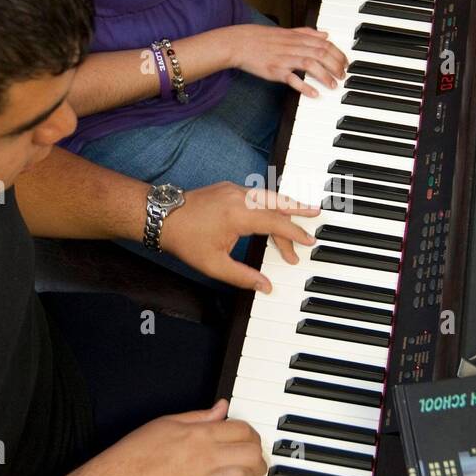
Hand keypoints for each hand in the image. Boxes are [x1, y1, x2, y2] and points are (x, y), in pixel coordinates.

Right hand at [89, 400, 264, 475]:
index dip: (254, 438)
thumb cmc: (132, 456)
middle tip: (255, 469)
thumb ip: (198, 417)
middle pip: (250, 455)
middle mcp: (202, 458)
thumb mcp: (165, 424)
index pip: (243, 430)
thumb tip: (221, 408)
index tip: (252, 446)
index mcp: (198, 435)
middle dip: (260, 463)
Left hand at [161, 181, 318, 290]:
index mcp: (239, 215)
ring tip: (297, 220)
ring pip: (268, 197)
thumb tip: (266, 287)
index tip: (309, 241)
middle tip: (315, 219)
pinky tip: (272, 215)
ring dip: (283, 210)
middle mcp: (239, 197)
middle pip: (278, 203)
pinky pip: (257, 195)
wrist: (160, 216)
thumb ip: (243, 276)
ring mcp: (233, 190)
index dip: (295, 234)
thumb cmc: (184, 239)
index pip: (276, 222)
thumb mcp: (214, 265)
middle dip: (298, 212)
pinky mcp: (228, 188)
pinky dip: (269, 205)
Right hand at [228, 22, 347, 96]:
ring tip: (333, 85)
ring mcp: (283, 58)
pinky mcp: (274, 71)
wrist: (238, 43)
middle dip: (336, 65)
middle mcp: (292, 46)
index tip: (346, 64)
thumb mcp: (286, 31)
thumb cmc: (261, 38)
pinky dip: (304, 86)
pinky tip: (314, 94)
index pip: (324, 44)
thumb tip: (325, 34)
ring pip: (310, 64)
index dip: (338, 54)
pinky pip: (292, 79)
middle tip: (343, 76)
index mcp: (296, 37)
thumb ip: (307, 33)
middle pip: (321, 53)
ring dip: (324, 76)